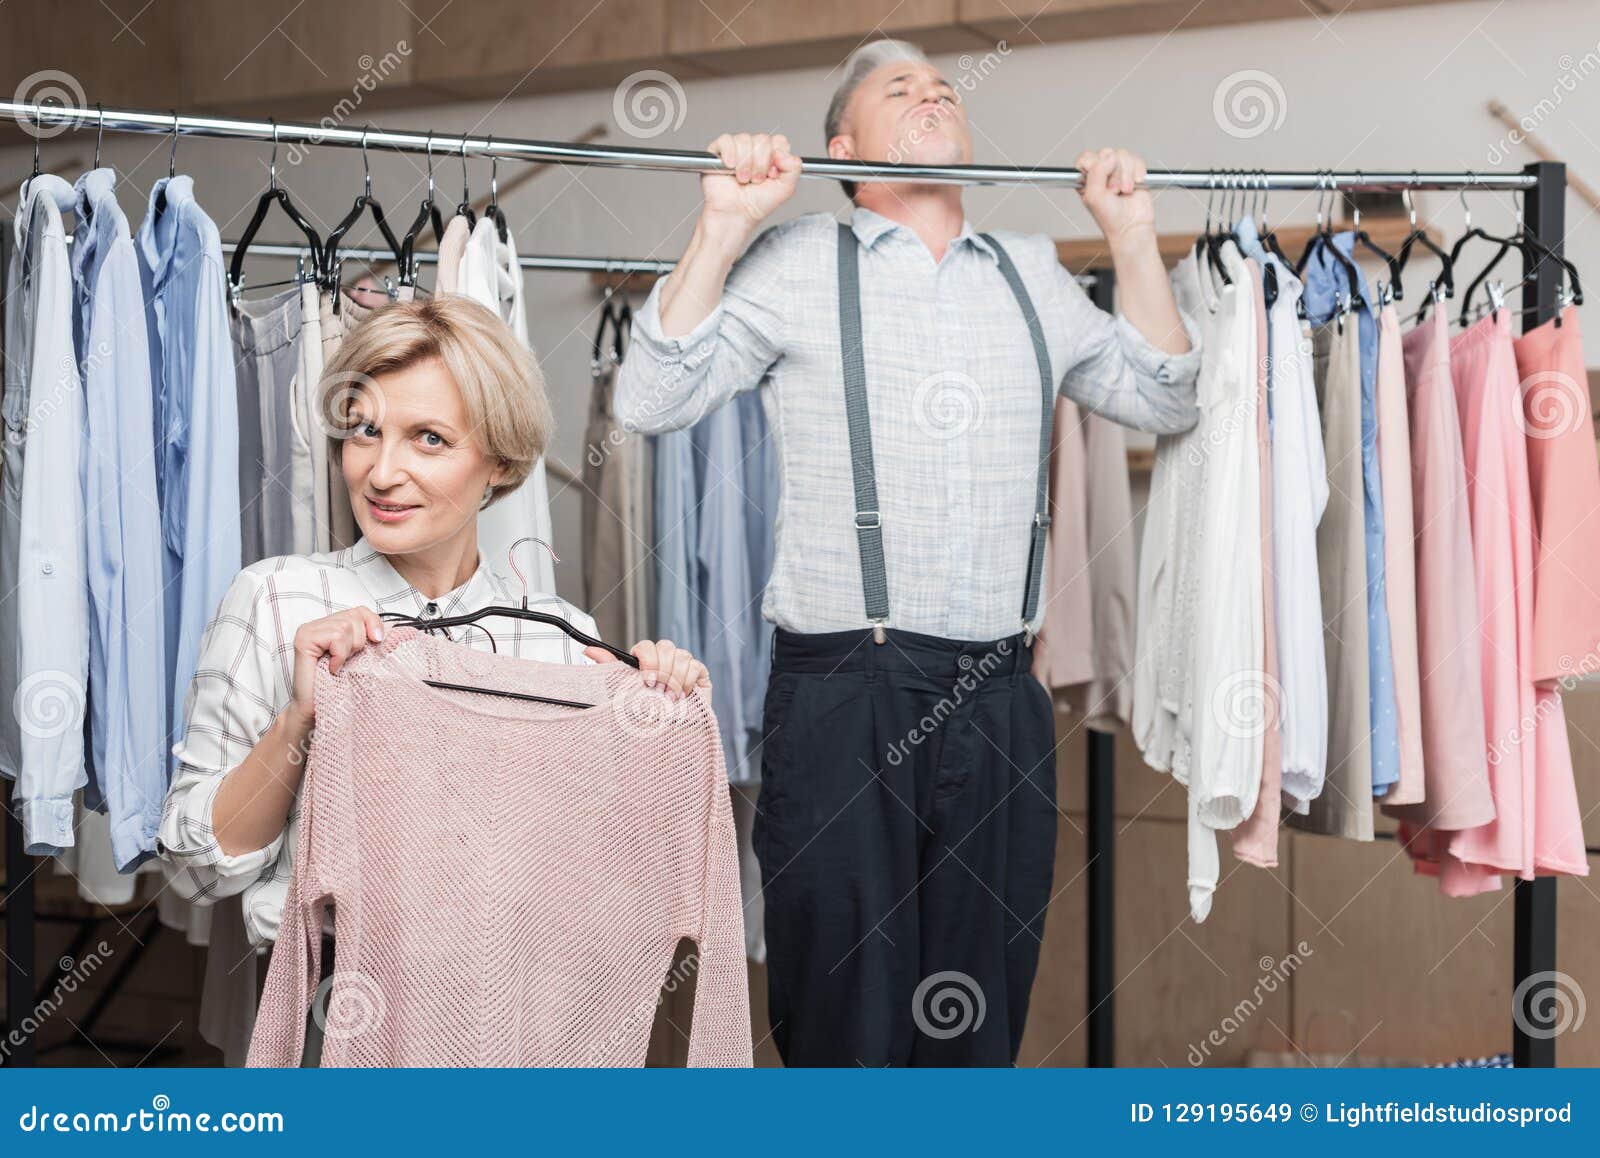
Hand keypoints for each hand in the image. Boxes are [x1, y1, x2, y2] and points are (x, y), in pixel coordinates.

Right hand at [289, 607, 387, 724]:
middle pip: (354, 616)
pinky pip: (335, 637)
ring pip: (345, 626)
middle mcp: (317, 624)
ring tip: (339, 664)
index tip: (378, 641)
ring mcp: (307, 631)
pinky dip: (339, 655)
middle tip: (349, 660)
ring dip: (349, 650)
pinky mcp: (303, 640)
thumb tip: (393, 627)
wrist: (316, 710)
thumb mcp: (360, 657)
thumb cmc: (338, 686)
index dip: (373, 623)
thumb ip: (369, 639)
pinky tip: (332, 668)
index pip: (359, 610)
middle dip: (360, 640)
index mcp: (330, 625)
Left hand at [584, 638, 711, 705]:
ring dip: (674, 679)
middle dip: (661, 670)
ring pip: (681, 655)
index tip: (645, 679)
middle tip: (657, 691)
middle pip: (666, 647)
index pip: (647, 646)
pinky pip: (695, 666)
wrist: (667, 739)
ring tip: (668, 698)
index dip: (648, 659)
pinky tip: (681, 696)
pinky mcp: (699, 674)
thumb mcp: (624, 691)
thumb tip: (589, 649)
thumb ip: (609, 667)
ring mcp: (683, 666)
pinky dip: (687, 682)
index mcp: (646, 662)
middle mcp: (665, 661)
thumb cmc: (646, 717)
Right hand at [701, 132, 801, 235]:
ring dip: (745, 164)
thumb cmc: (758, 204)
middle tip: (756, 180)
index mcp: (772, 156)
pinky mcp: (719, 152)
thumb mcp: (785, 188)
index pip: (779, 141)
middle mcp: (755, 150)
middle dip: (761, 164)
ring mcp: (737, 150)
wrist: (737, 214)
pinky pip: (726, 140)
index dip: (777, 157)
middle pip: (763, 140)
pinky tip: (731, 167)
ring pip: (745, 139)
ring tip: (743, 179)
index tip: (773, 173)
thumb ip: (794, 168)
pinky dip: (730, 154)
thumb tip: (783, 152)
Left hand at [1076, 147, 1155, 249]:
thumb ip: (1096, 172)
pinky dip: (1137, 172)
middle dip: (1113, 173)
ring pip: (1122, 155)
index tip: (1099, 181)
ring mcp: (1118, 171)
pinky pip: (1136, 160)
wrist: (1132, 227)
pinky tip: (1136, 186)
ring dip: (1126, 175)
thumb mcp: (1094, 196)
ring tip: (1124, 191)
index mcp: (1086, 178)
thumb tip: (1109, 156)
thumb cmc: (1110, 217)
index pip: (1086, 157)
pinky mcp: (1134, 172)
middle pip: (1106, 153)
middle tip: (1113, 191)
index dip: (1094, 165)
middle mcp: (1101, 173)